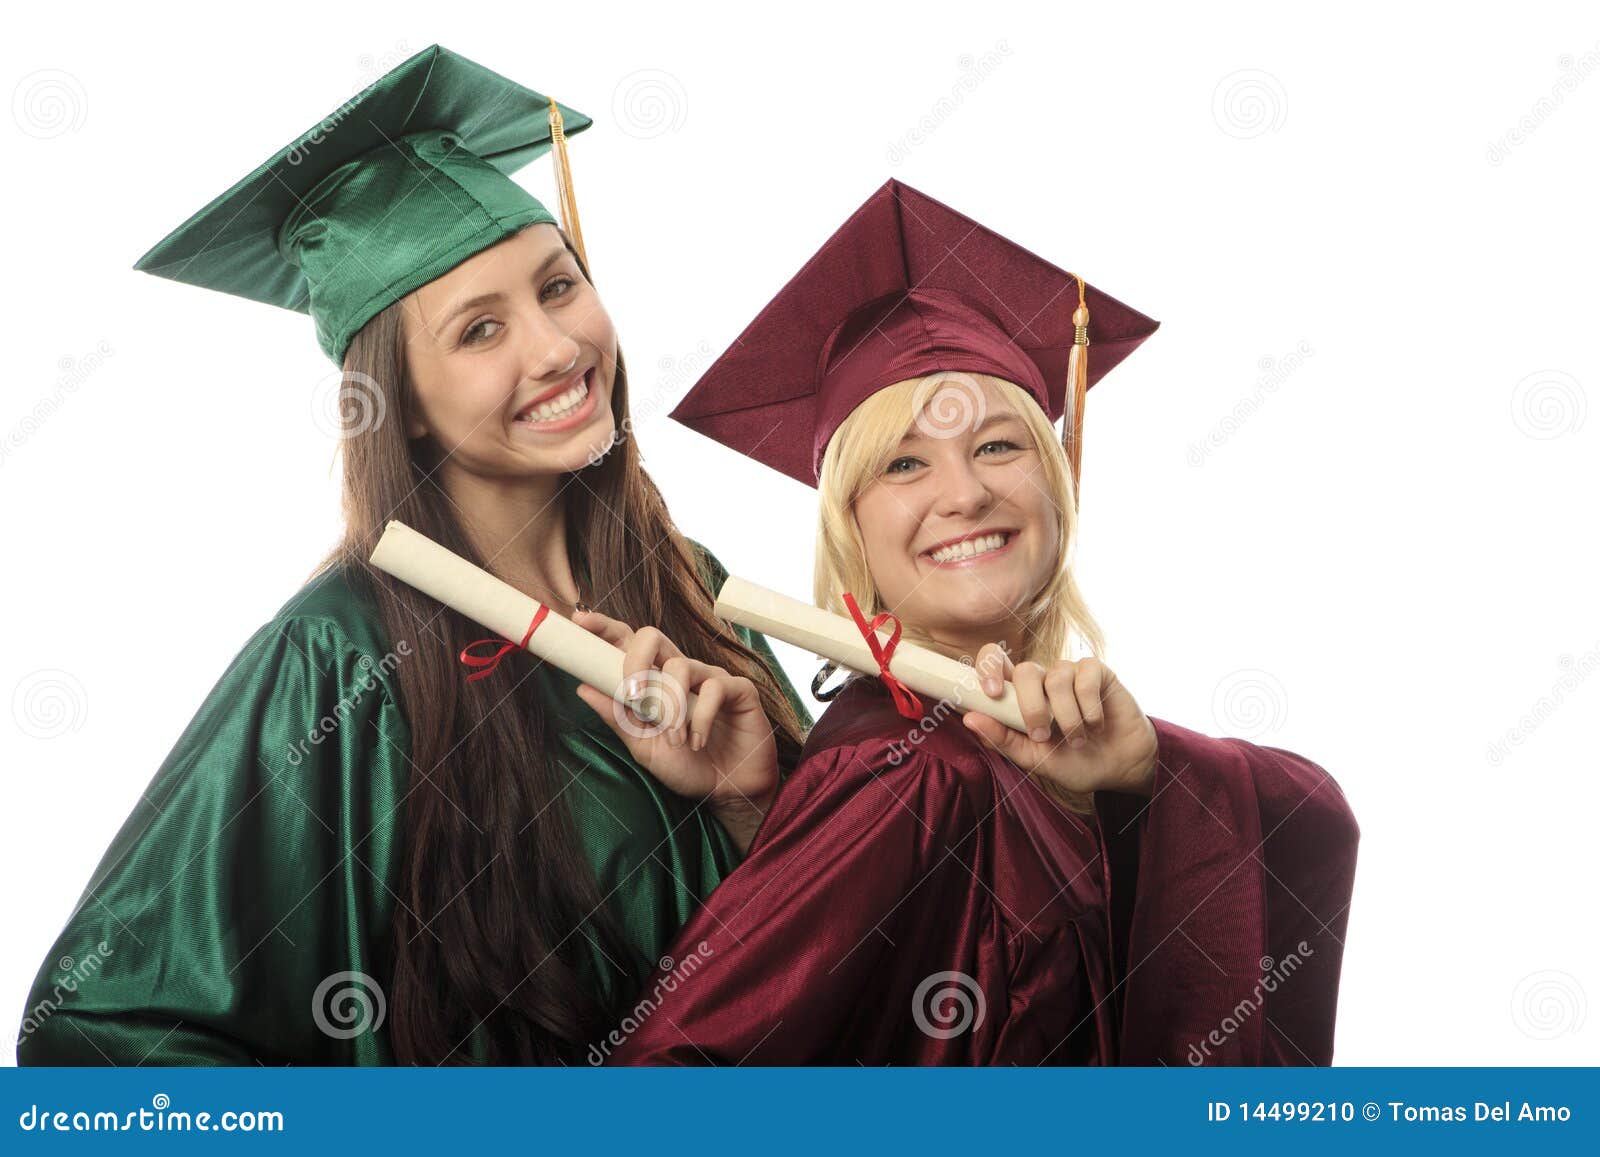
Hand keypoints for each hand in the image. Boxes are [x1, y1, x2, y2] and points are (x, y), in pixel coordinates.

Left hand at [571, 610, 779, 847]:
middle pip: (652, 637)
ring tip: (675, 740)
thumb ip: (618, 719)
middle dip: (635, 660)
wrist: (729, 791)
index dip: (605, 627)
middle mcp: (680, 672)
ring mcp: (709, 677)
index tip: (580, 620)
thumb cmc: (687, 767)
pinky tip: (699, 741)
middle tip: (632, 695)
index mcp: (654, 682)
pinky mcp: (738, 689)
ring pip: (680, 666)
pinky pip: (714, 688)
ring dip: (671, 708)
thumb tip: (584, 688)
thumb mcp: (644, 747)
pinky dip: (701, 718)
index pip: (627, 643)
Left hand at [960, 644, 1157, 796]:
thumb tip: (969, 718)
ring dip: (1066, 716)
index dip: (988, 667)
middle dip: (1031, 707)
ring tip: (1078, 739)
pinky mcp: (1098, 672)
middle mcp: (1043, 679)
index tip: (990, 693)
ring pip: (1056, 679)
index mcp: (1021, 696)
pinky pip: (1085, 677)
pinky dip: (1089, 707)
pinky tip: (1096, 724)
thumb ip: (1003, 739)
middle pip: (1026, 670)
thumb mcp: (1034, 759)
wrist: (1120, 768)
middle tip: (1043, 735)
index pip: (996, 662)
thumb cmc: (1074, 762)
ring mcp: (1071, 673)